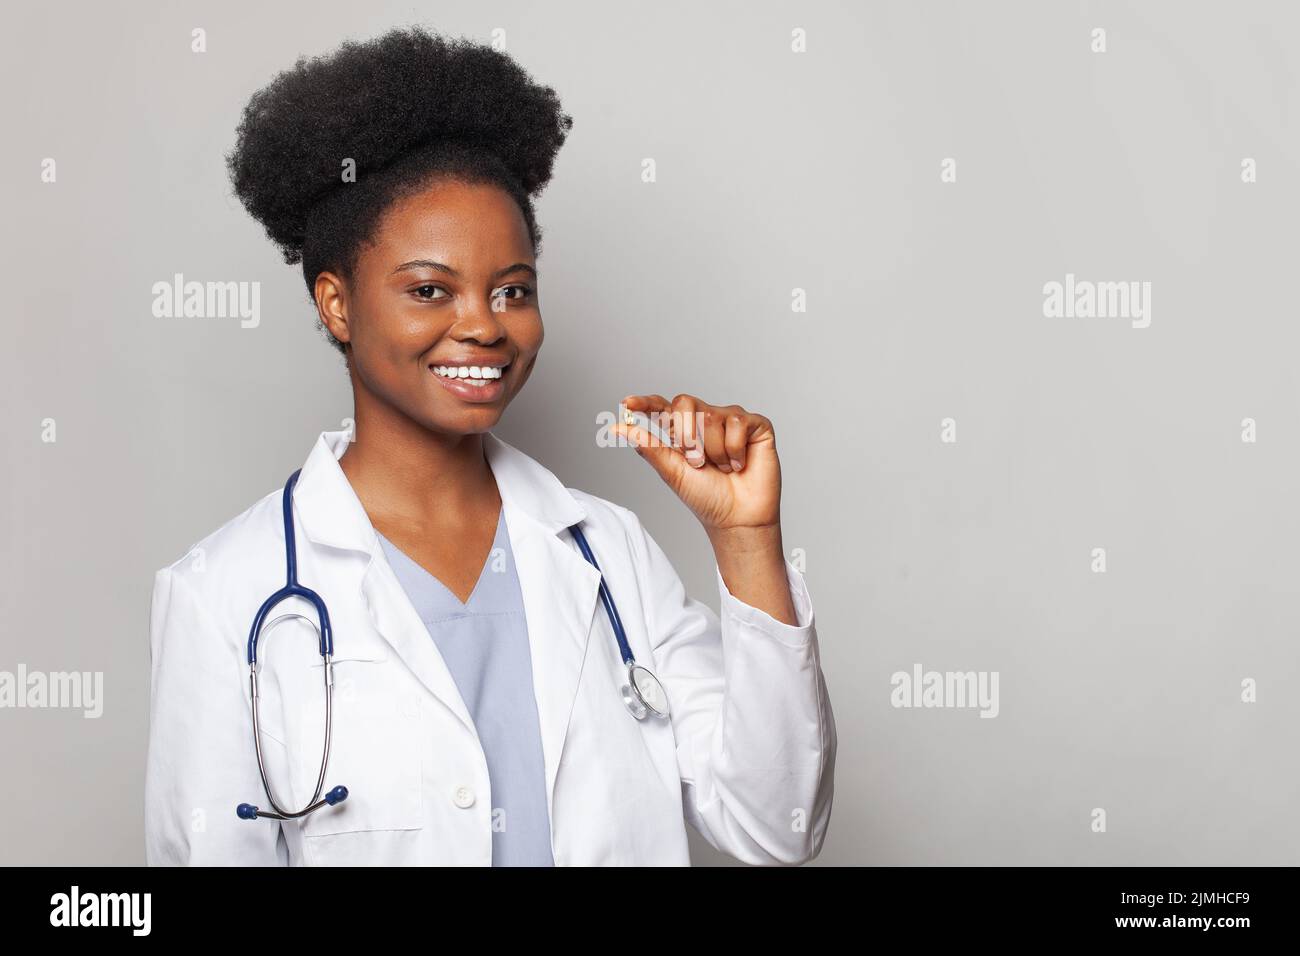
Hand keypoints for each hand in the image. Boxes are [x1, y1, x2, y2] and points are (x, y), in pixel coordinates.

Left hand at [612, 393, 780, 533]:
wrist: (737, 518)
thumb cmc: (707, 497)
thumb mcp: (672, 472)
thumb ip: (650, 446)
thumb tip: (619, 428)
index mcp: (683, 431)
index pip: (662, 407)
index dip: (645, 403)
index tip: (626, 404)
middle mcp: (706, 419)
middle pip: (685, 402)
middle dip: (686, 435)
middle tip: (696, 462)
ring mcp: (731, 420)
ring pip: (712, 416)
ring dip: (713, 451)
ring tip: (722, 468)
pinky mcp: (755, 425)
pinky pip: (738, 422)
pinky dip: (734, 449)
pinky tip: (739, 464)